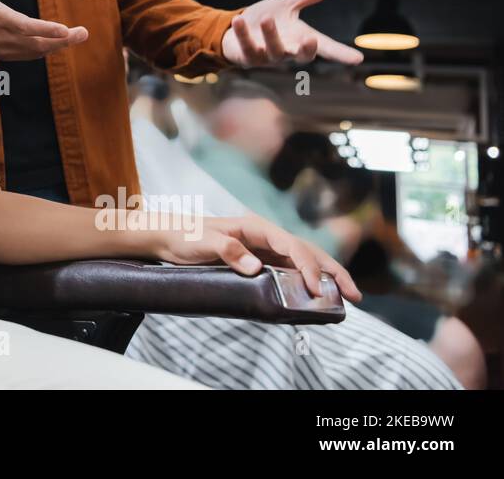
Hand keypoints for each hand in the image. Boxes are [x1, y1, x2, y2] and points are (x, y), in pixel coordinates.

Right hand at [0, 0, 87, 59]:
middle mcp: (0, 37)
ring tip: (75, 37)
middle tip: (83, 33)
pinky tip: (57, 43)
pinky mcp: (2, 54)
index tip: (65, 29)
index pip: (25, 27)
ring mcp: (1, 49)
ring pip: (34, 52)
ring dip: (56, 46)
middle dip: (62, 40)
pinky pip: (28, 56)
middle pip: (36, 44)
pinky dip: (44, 50)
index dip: (46, 29)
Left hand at [150, 213, 361, 302]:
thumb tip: (256, 267)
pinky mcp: (260, 260)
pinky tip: (317, 295)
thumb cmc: (186, 236)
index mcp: (256, 227)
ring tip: (348, 296)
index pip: (293, 246)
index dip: (308, 266)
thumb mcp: (204, 243)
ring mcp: (265, 249)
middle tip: (355, 294)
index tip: (315, 288)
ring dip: (326, 277)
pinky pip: (290, 271)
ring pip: (303, 261)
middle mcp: (266, 236)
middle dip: (332, 271)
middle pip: (307, 252)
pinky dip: (307, 282)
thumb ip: (229, 252)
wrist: (169, 237)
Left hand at [221, 0, 363, 66]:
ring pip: (273, 51)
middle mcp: (288, 52)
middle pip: (302, 56)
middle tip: (311, 40)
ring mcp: (267, 57)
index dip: (341, 53)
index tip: (357, 59)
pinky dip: (242, 34)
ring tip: (267, 19)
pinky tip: (239, 19)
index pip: (326, 47)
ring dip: (271, 36)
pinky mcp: (247, 58)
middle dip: (306, 50)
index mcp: (301, 40)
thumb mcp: (289, 5)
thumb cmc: (269, 19)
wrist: (238, 30)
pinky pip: (245, 47)